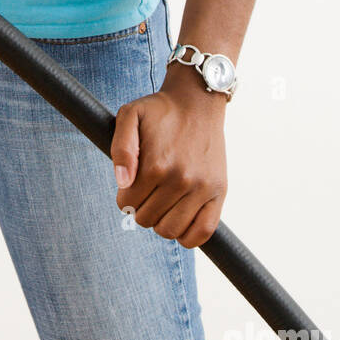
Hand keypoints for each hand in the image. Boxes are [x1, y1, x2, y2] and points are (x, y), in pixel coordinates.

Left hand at [110, 64, 227, 248]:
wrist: (197, 103)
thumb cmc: (160, 111)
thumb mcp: (129, 116)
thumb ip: (120, 148)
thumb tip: (123, 183)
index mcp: (156, 164)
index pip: (128, 203)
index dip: (124, 197)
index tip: (129, 187)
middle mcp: (180, 179)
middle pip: (147, 219)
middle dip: (140, 209)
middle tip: (146, 193)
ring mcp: (202, 188)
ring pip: (171, 230)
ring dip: (161, 223)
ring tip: (161, 205)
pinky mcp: (219, 192)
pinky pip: (203, 232)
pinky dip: (188, 236)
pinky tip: (179, 220)